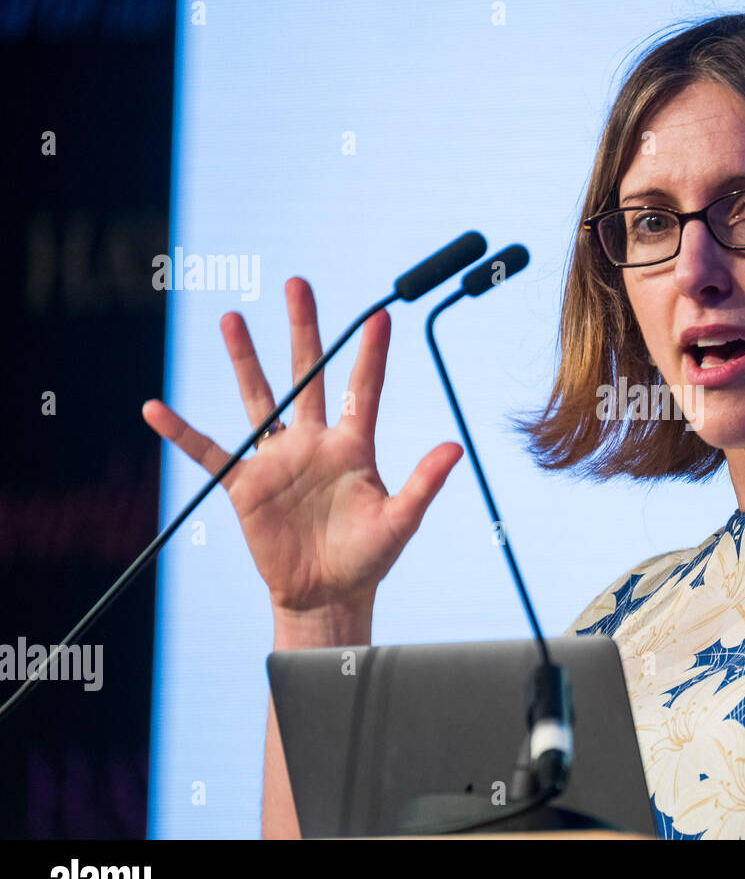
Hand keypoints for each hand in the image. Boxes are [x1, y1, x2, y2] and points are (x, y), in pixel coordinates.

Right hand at [142, 277, 462, 610]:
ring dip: (246, 360)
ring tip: (233, 318)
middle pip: (309, 375)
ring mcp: (278, 460)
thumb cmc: (369, 557)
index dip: (372, 353)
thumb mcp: (400, 520)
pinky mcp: (246, 486)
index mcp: (355, 446)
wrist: (327, 594)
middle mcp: (315, 442)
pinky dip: (182, 433)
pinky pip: (210, 454)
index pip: (364, 389)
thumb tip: (455, 447)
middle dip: (304, 330)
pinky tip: (155, 409)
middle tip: (298, 284)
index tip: (380, 314)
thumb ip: (424, 483)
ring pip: (260, 398)